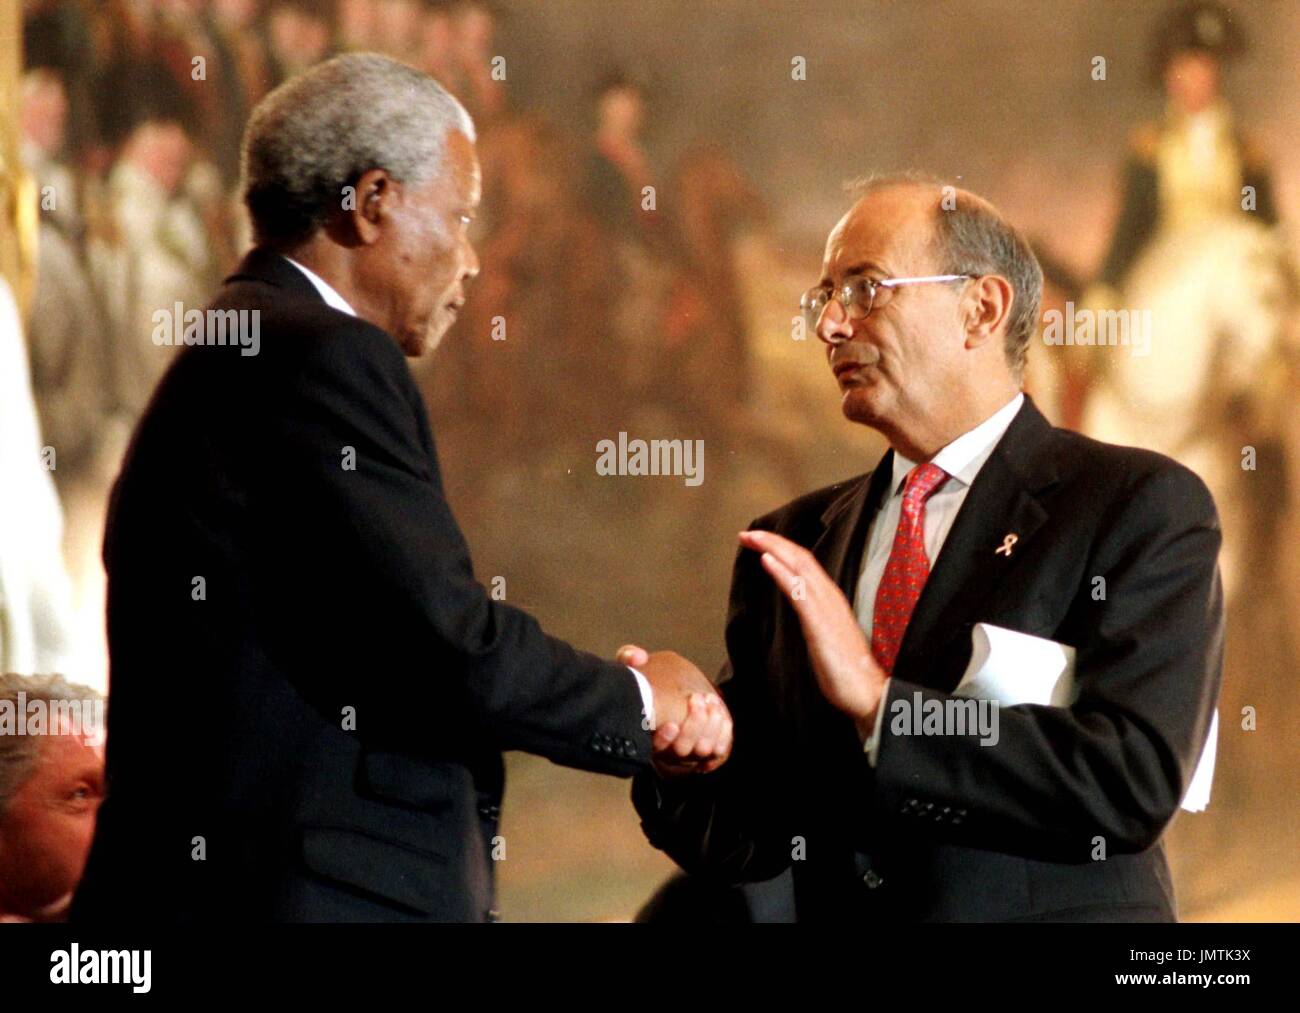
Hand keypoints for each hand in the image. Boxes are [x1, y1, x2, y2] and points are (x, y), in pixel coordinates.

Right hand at [616, 645, 732, 775]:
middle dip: (693, 726)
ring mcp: (689, 752)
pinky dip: (722, 730)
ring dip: (710, 725)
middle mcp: (667, 750)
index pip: (654, 748)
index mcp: (647, 736)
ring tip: (711, 700)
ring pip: (703, 749)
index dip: (664, 740)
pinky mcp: (709, 748)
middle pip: (681, 750)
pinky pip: (720, 748)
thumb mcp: (635, 670)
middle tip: (696, 699)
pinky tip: (718, 709)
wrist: (680, 694)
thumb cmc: (652, 683)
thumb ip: (628, 658)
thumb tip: (638, 656)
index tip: (672, 725)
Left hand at [738, 530, 886, 727]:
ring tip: (752, 537)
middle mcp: (829, 596)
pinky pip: (798, 590)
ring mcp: (825, 607)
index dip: (781, 548)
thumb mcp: (823, 635)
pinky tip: (767, 560)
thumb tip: (798, 606)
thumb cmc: (845, 669)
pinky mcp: (819, 623)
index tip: (757, 542)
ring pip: (799, 566)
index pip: (804, 563)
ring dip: (773, 548)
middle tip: (747, 533)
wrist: (866, 691)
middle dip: (772, 541)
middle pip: (800, 557)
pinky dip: (782, 572)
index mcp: (829, 598)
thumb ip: (812, 616)